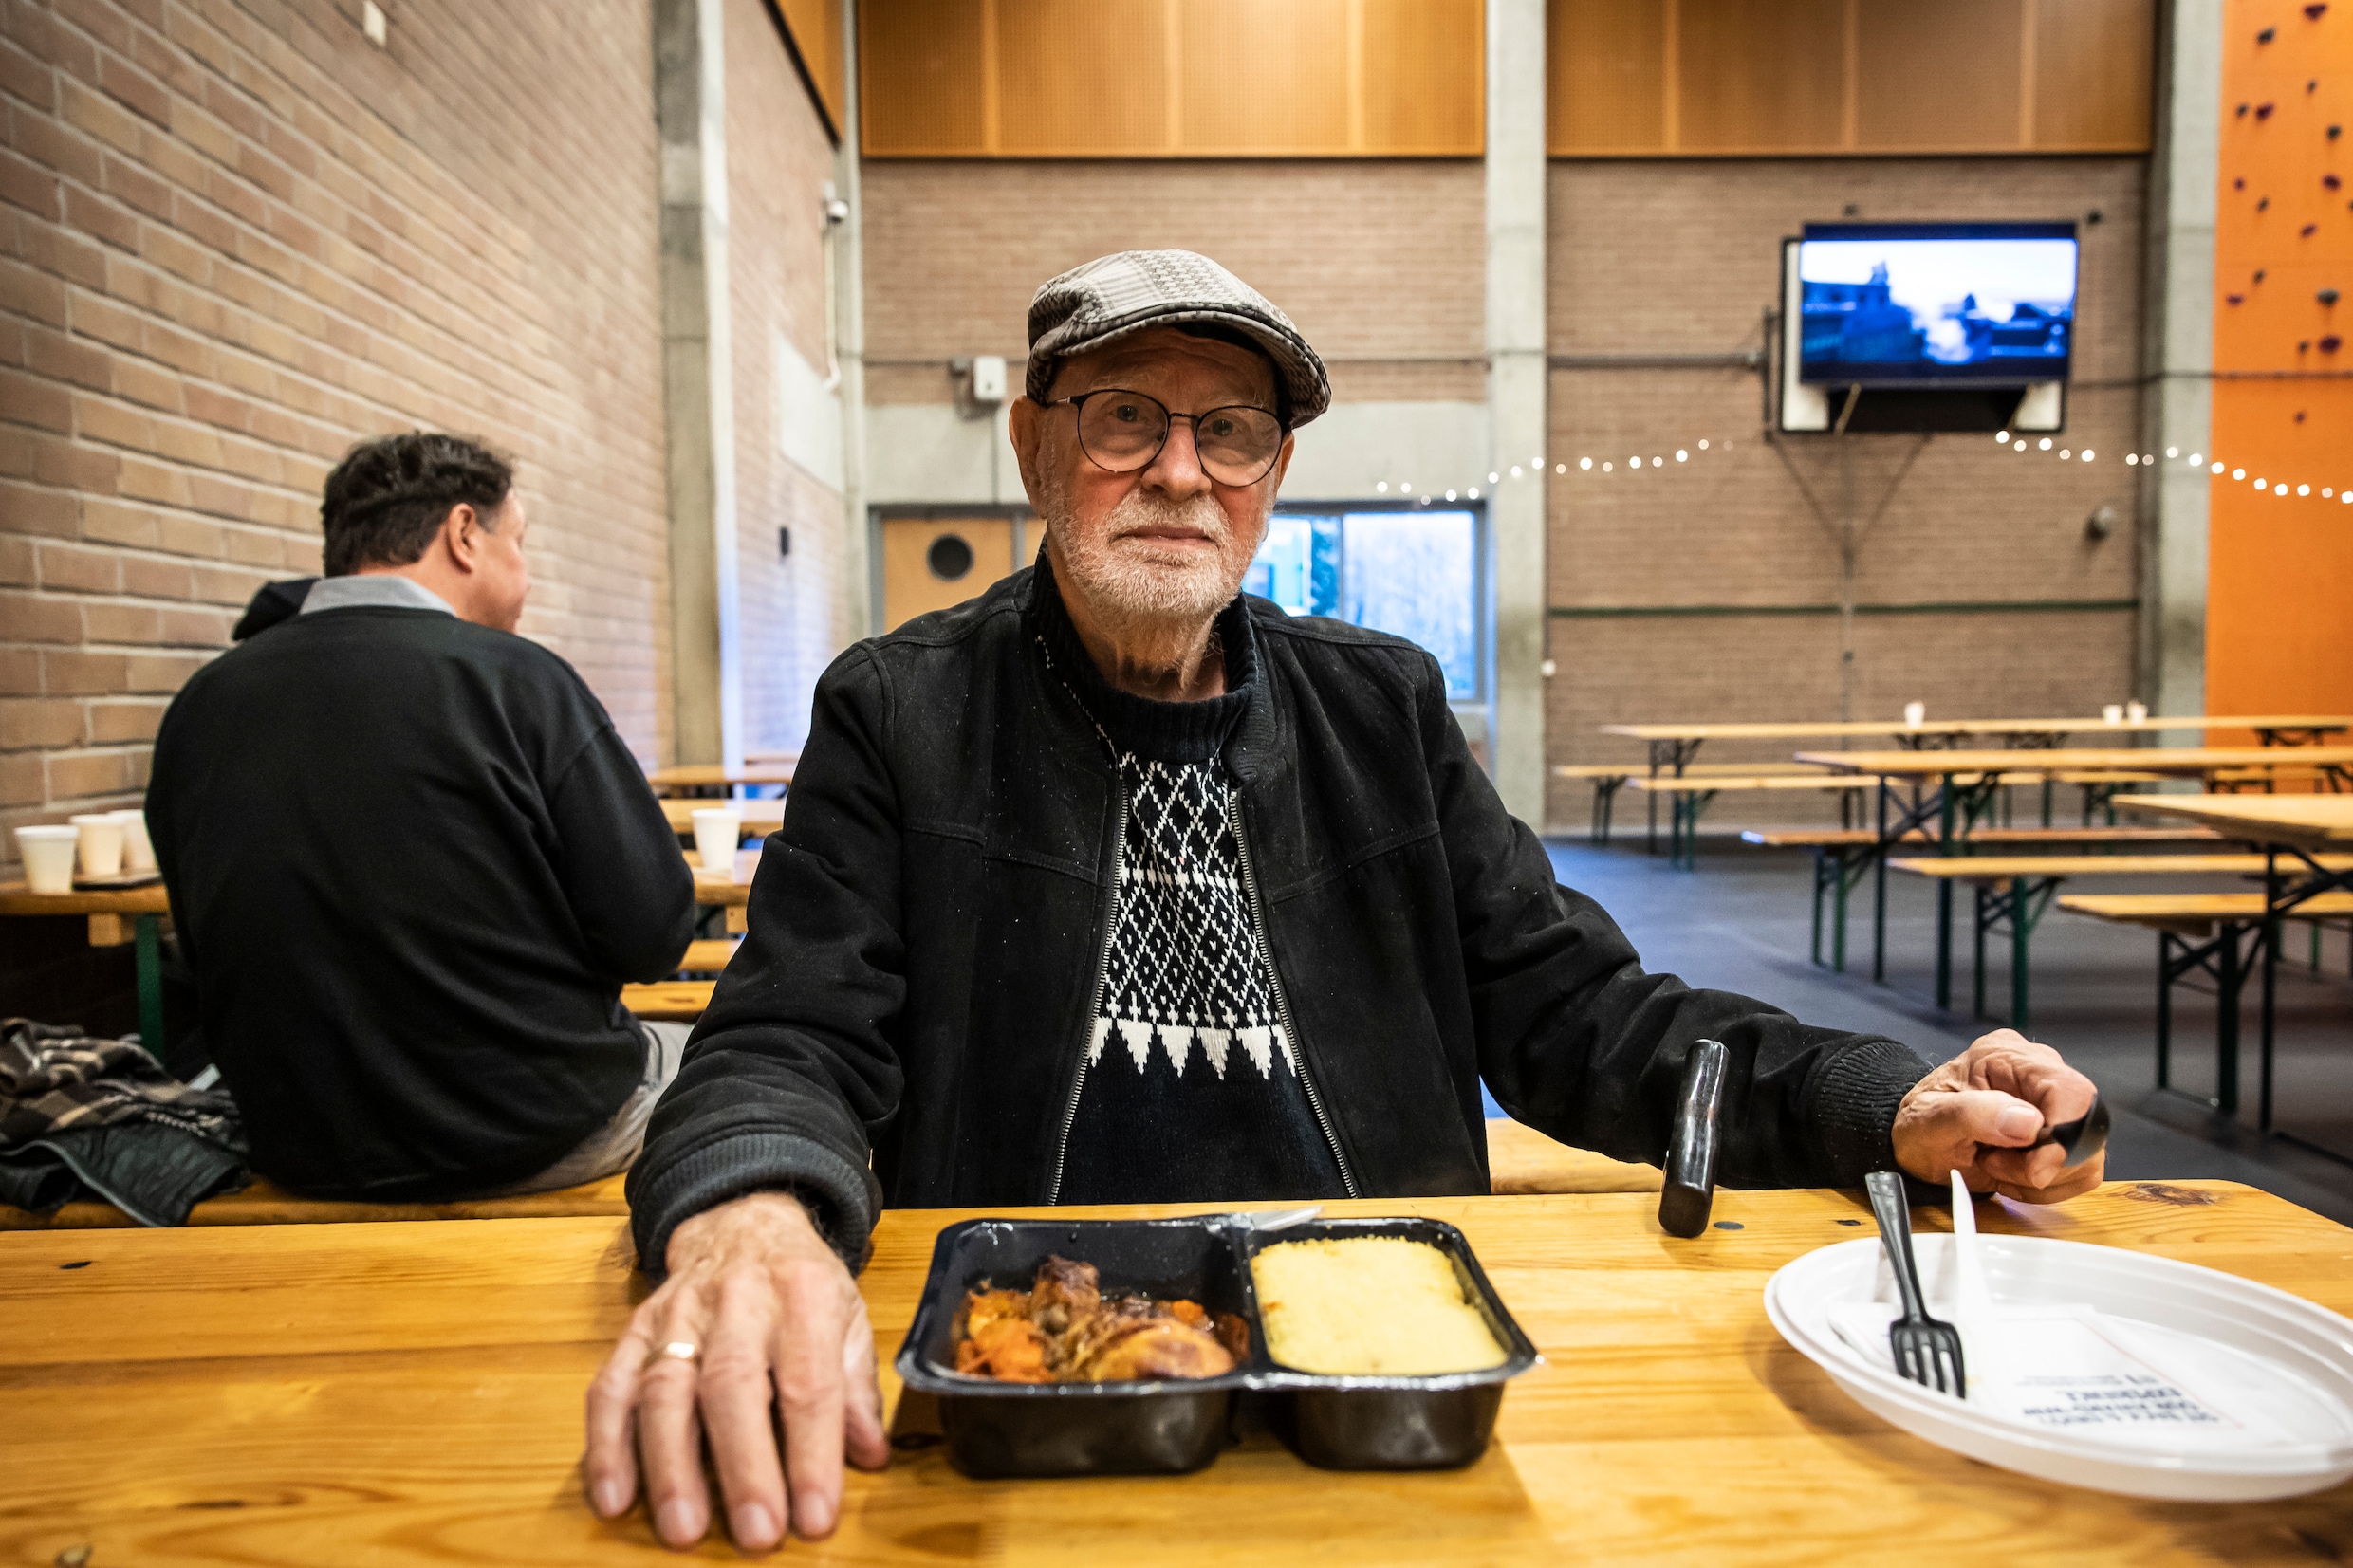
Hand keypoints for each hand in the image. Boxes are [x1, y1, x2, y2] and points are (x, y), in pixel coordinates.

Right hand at [583, 1191, 887, 1549]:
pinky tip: (615, 1497)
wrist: (742, 1222)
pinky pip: (611, 1387)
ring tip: (682, 1529)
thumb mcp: (849, 1316)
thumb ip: (855, 1386)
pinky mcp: (635, 1329)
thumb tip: (869, 1454)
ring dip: (670, 1465)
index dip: (813, 1453)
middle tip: (756, 1533)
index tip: (816, 1517)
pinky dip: (607, 1444)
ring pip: (664, 1387)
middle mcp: (737, 1299)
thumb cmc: (801, 1283)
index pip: (810, 1380)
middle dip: (743, 1465)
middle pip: (732, 1383)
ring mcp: (678, 1314)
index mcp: (803, 1293)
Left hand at [1890, 1029, 2103, 1203]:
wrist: (1914, 1143)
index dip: (2064, 1135)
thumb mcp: (1928, 1120)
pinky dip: (2048, 1187)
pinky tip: (2011, 1176)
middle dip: (2044, 1161)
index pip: (2069, 1090)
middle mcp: (2039, 1074)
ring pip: (2089, 1155)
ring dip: (2042, 1177)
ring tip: (1996, 1164)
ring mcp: (2055, 1106)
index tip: (2035, 1169)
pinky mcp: (2062, 1137)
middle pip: (2086, 1126)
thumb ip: (1973, 1116)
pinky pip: (2081, 1172)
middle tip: (1994, 1164)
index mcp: (2006, 1056)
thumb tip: (2030, 1122)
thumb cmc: (1919, 1125)